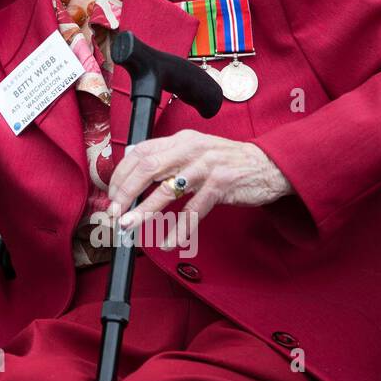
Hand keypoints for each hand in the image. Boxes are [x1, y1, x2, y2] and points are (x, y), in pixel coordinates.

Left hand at [106, 130, 292, 240]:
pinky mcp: (222, 184)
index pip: (140, 152)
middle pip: (147, 167)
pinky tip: (169, 241)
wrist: (268, 166)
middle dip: (126, 192)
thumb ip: (168, 157)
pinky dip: (180, 228)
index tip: (112, 195)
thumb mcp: (195, 150)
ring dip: (144, 210)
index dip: (121, 174)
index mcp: (180, 139)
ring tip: (130, 225)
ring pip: (167, 189)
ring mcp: (207, 165)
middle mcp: (190, 148)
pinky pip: (195, 210)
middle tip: (115, 213)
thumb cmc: (227, 162)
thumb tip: (132, 167)